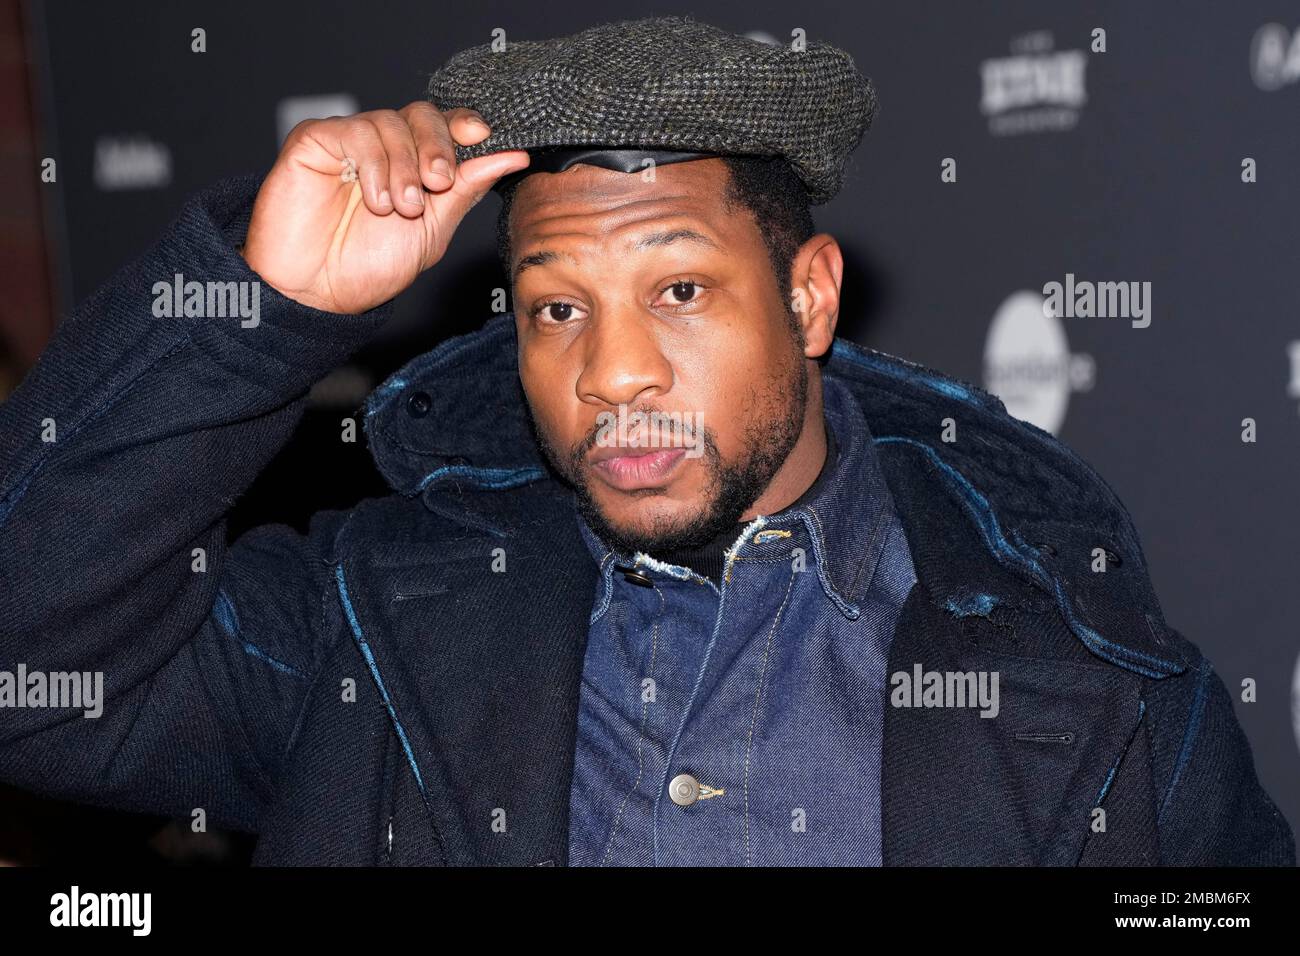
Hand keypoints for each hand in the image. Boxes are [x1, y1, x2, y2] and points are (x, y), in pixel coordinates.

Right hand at [241, 101, 527, 313]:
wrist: (318, 291)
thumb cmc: (368, 266)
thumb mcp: (433, 229)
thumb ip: (466, 189)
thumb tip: (512, 156)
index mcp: (414, 165)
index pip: (445, 126)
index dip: (464, 124)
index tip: (481, 136)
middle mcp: (384, 148)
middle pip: (422, 114)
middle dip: (437, 146)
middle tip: (437, 183)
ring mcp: (349, 141)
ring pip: (391, 122)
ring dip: (403, 167)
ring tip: (398, 207)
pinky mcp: (315, 140)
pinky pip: (355, 131)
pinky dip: (372, 164)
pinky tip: (374, 200)